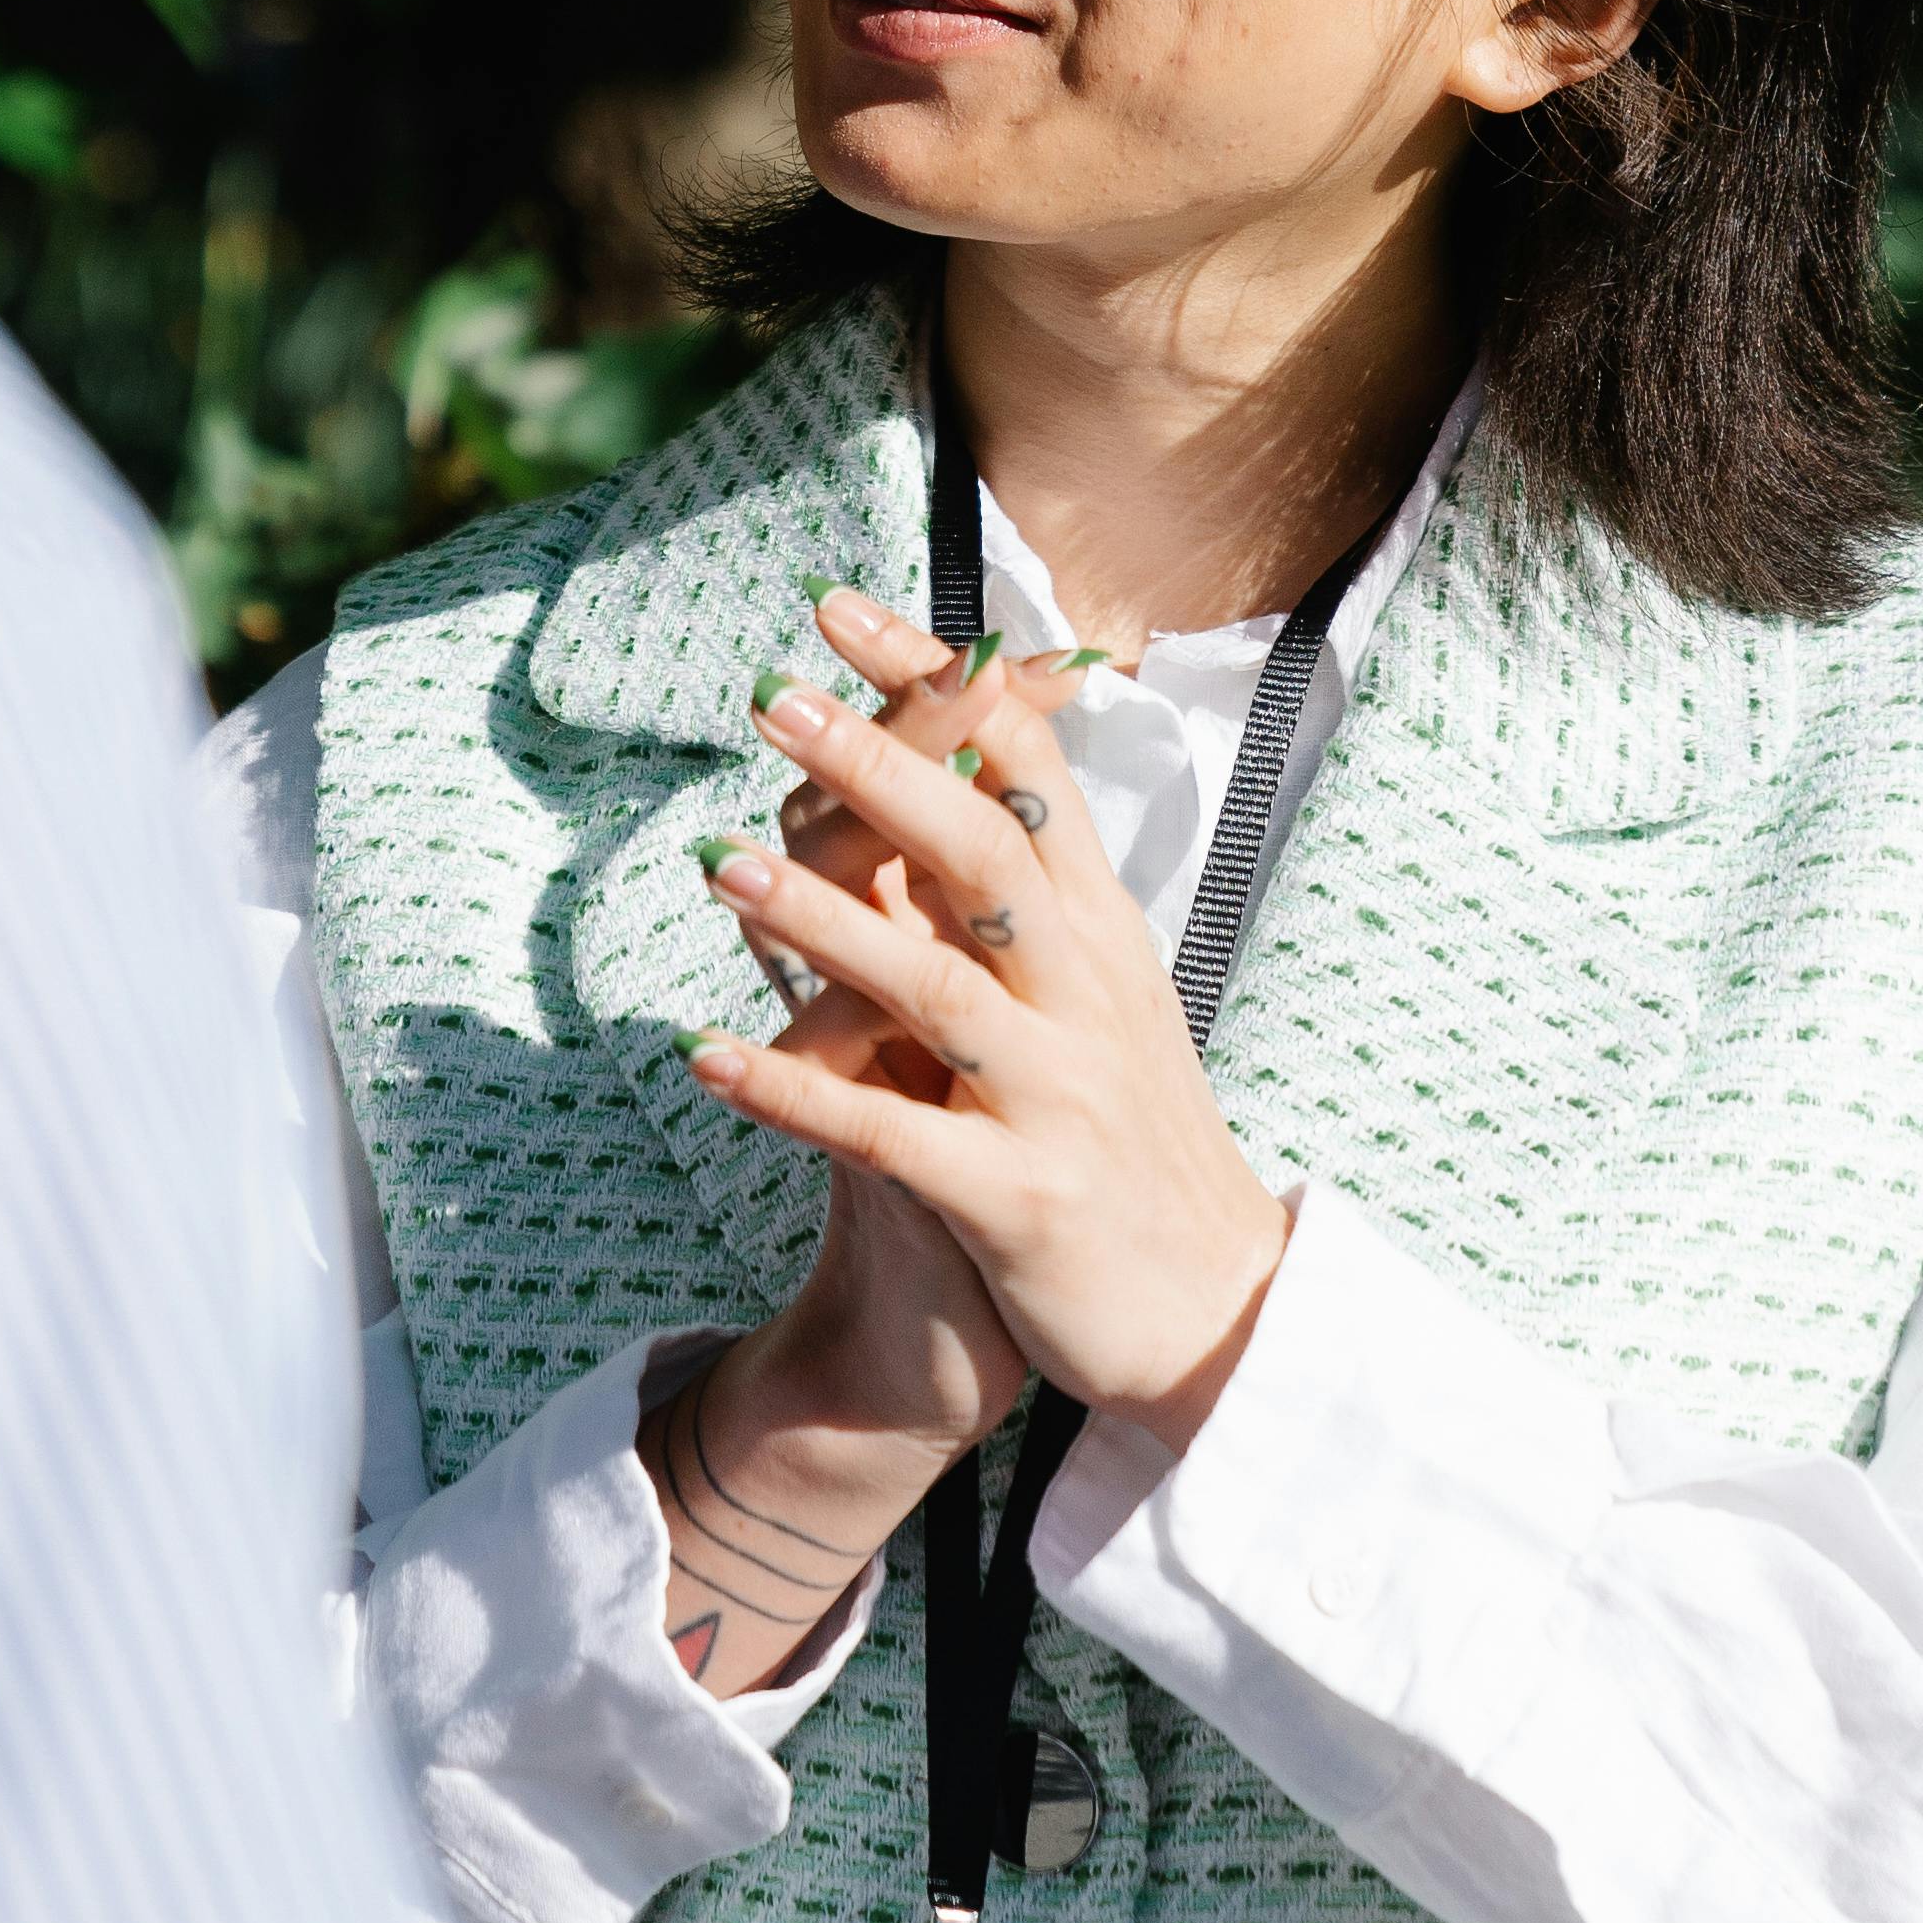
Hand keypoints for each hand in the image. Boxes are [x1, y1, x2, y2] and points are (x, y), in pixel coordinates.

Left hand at [699, 589, 1065, 1456]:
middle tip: (769, 694)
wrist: (1217, 1312)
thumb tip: (924, 766)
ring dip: (817, 921)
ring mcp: (1054, 1096)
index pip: (1026, 772)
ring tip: (713, 863)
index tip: (838, 610)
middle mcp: (1085, 996)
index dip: (938, 686)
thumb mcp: (1095, 993)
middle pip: (981, 851)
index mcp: (1100, 933)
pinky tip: (704, 1055)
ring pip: (930, 986)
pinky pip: (888, 1137)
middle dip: (875, 766)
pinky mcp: (1015, 1200)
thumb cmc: (1128, 1135)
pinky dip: (795, 1092)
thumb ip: (1018, 892)